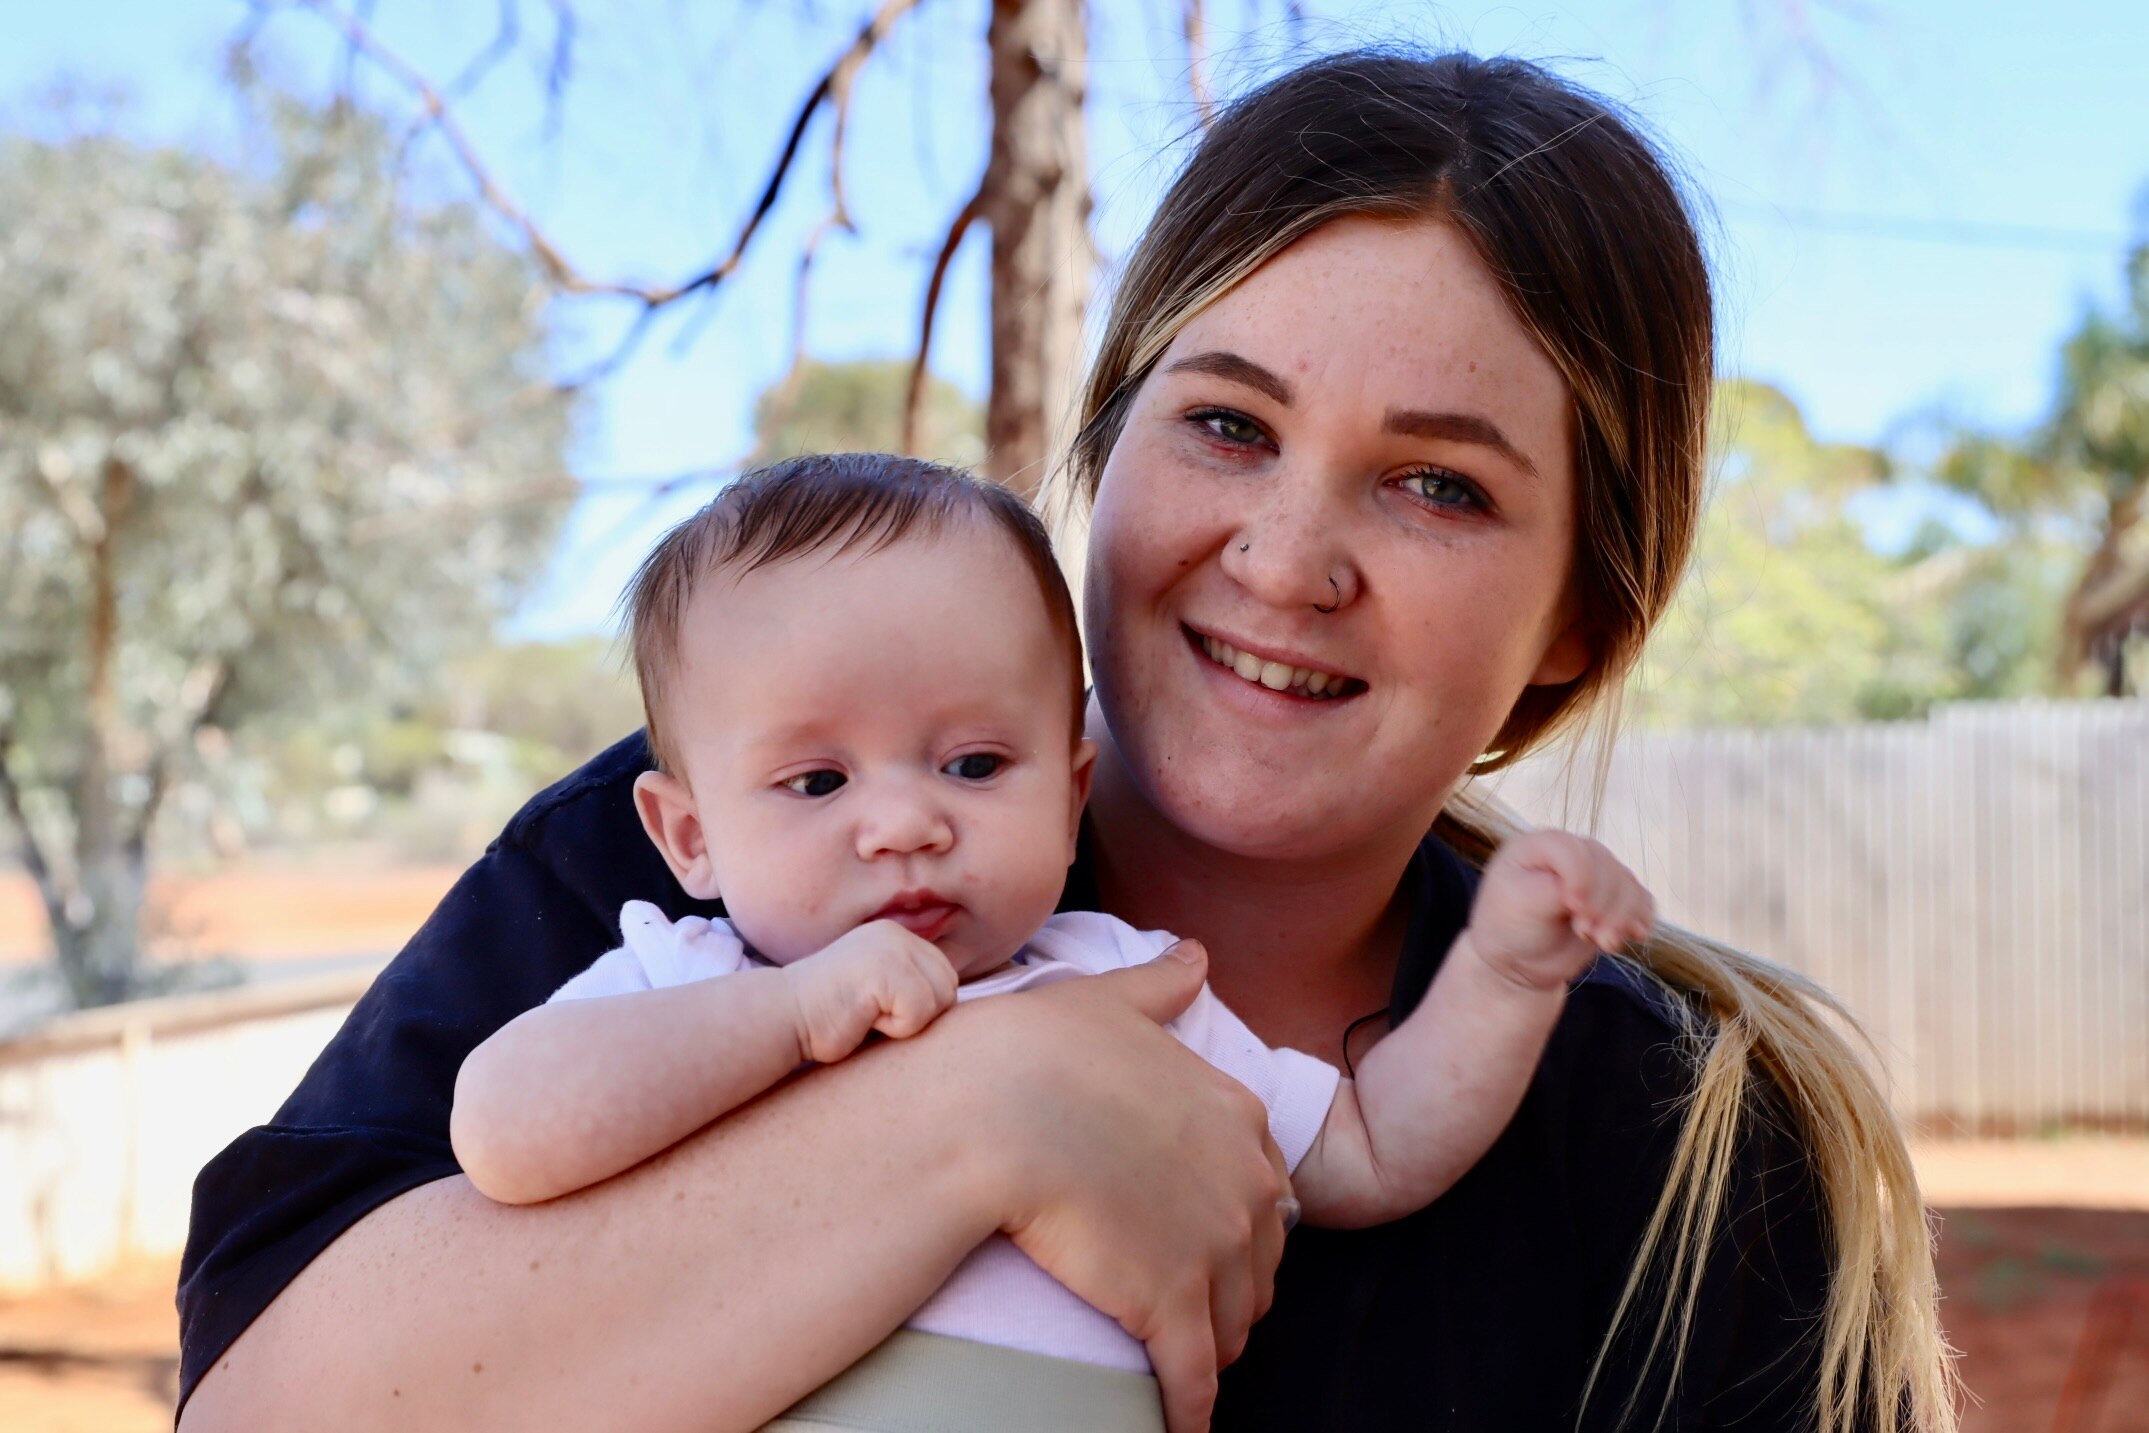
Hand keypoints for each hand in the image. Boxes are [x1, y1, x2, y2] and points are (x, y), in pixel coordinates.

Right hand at [783, 920, 960, 1063]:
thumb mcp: (876, 989)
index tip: (881, 1011)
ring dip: (906, 1023)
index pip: (944, 978)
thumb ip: (909, 985)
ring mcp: (892, 949)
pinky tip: (862, 1019)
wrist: (783, 1017)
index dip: (922, 1007)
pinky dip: (895, 1029)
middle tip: (874, 1015)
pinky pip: (919, 1013)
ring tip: (866, 1016)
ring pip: (939, 1002)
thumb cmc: (829, 1016)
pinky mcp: (885, 970)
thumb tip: (954, 1002)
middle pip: (949, 988)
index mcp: (896, 936)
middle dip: (920, 1014)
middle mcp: (897, 935)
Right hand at [965, 939, 1289, 1432]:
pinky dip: (1192, 1409)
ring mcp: (1215, 1250)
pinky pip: (1197, 1380)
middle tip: (1195, 1302)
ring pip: (1234, 1321)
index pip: (1260, 1186)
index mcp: (1234, 1116)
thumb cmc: (1035, 1052)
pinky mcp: (1175, 1308)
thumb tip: (1193, 956)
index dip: (1231, 1214)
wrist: (992, 1111)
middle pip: (1258, 1260)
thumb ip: (1158, 986)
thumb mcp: (1105, 1002)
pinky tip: (1180, 1428)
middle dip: (1232, 1285)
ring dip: (1214, 1343)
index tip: (1202, 1231)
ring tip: (1185, 1359)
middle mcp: (1243, 1185)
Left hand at [1464, 829, 1655, 991]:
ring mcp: (1597, 874)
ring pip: (1629, 885)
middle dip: (1602, 905)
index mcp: (1540, 845)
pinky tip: (1625, 937)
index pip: (1573, 849)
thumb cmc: (1509, 927)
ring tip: (1599, 940)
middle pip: (1607, 867)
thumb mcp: (1520, 904)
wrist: (1520, 961)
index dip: (1581, 878)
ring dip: (1620, 919)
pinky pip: (1644, 901)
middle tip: (1583, 932)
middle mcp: (1573, 853)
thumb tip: (1588, 891)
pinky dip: (1639, 921)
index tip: (1573, 908)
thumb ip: (1553, 889)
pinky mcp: (1616, 898)